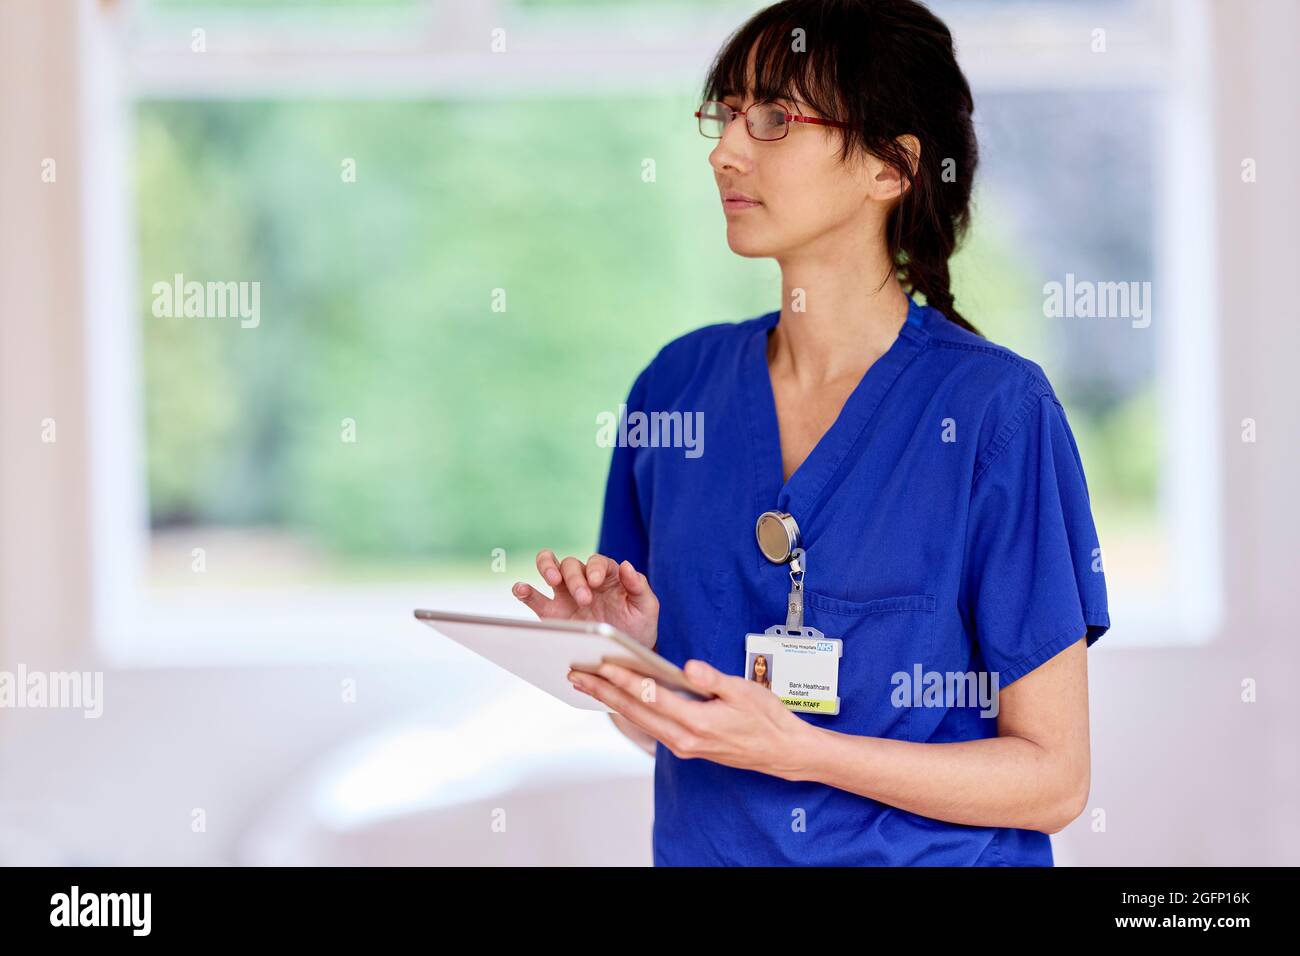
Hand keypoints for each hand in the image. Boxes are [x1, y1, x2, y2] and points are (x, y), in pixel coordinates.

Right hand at [512, 549, 658, 649]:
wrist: (625, 658)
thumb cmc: (638, 628)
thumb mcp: (646, 608)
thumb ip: (639, 586)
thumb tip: (626, 565)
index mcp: (608, 576)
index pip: (597, 562)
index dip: (595, 568)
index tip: (597, 582)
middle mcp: (584, 581)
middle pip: (571, 565)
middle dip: (575, 578)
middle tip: (584, 599)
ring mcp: (566, 595)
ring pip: (549, 568)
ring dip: (547, 568)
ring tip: (551, 579)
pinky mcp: (552, 613)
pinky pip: (534, 598)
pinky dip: (524, 590)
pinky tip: (520, 589)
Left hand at [567, 658, 814, 779]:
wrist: (782, 751)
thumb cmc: (766, 719)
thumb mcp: (744, 691)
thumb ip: (713, 679)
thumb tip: (686, 667)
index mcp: (697, 722)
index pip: (651, 696)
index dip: (624, 678)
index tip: (601, 664)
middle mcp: (684, 739)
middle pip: (634, 712)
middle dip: (603, 692)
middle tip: (575, 675)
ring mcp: (682, 745)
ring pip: (638, 720)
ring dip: (611, 701)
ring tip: (586, 684)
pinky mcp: (685, 745)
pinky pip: (649, 726)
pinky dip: (629, 710)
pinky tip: (617, 698)